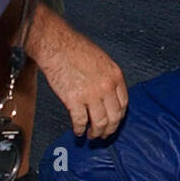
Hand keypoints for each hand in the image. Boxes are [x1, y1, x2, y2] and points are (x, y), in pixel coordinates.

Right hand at [32, 16, 128, 139]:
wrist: (56, 45)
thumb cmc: (75, 48)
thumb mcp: (101, 60)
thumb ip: (107, 77)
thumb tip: (108, 95)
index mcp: (115, 75)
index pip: (123, 103)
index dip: (119, 116)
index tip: (114, 121)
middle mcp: (106, 86)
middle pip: (114, 116)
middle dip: (110, 129)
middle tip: (105, 134)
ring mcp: (91, 94)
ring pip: (100, 123)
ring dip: (96, 133)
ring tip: (92, 135)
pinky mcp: (74, 100)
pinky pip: (80, 121)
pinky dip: (80, 129)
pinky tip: (78, 131)